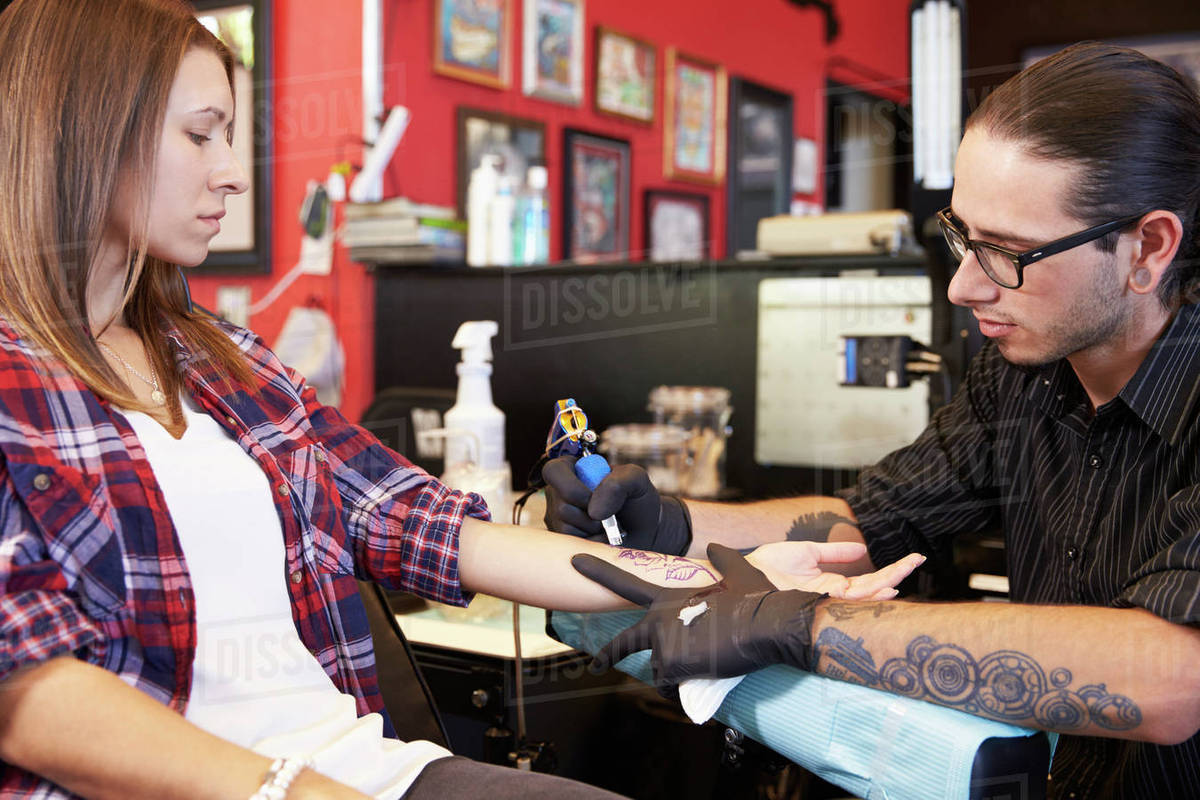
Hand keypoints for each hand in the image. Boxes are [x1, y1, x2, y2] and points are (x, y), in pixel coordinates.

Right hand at [542, 456, 691, 554]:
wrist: (644, 529)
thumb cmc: (637, 500)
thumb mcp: (636, 480)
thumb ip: (618, 483)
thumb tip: (593, 511)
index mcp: (571, 469)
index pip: (553, 471)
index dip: (572, 487)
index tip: (594, 497)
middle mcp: (558, 493)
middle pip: (562, 507)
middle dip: (591, 516)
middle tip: (610, 515)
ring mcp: (557, 519)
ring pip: (566, 530)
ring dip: (594, 531)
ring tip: (608, 526)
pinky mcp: (563, 540)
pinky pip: (571, 546)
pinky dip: (592, 544)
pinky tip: (602, 537)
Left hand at [571, 543, 827, 686]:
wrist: (767, 625)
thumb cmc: (756, 600)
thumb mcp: (740, 572)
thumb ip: (723, 558)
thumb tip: (714, 544)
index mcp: (670, 598)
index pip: (627, 583)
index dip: (600, 571)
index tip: (574, 561)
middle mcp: (660, 619)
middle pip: (625, 641)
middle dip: (609, 653)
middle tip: (596, 662)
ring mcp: (664, 643)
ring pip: (661, 668)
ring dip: (677, 673)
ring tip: (705, 665)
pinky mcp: (673, 665)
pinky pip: (671, 685)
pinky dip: (682, 688)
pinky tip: (702, 677)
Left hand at [745, 541, 925, 599]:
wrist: (749, 573)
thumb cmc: (771, 565)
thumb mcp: (808, 552)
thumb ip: (835, 553)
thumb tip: (862, 549)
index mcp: (832, 584)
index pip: (868, 580)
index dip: (890, 570)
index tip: (911, 559)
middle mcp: (833, 596)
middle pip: (873, 588)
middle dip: (897, 574)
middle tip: (919, 560)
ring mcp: (828, 600)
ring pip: (866, 594)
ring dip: (889, 582)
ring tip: (908, 569)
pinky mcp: (820, 601)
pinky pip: (850, 599)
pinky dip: (870, 594)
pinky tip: (887, 588)